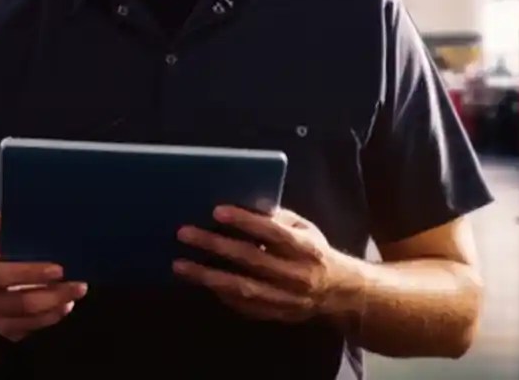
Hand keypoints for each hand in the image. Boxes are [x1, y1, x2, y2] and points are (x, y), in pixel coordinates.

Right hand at [0, 210, 87, 342]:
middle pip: (0, 276)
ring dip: (53, 297)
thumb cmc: (6, 259)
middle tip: (61, 270)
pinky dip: (51, 315)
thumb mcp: (4, 241)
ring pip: (21, 305)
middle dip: (32, 273)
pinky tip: (66, 303)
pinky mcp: (3, 327)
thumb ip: (16, 230)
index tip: (7, 219)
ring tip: (77, 287)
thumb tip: (40, 216)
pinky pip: (30, 325)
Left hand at [173, 206, 358, 323]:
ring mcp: (286, 299)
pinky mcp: (275, 315)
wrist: (339, 294)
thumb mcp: (304, 228)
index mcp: (306, 248)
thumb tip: (245, 203)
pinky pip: (243, 306)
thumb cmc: (313, 252)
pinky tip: (198, 281)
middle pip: (251, 259)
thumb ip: (277, 217)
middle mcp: (296, 275)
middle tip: (184, 233)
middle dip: (215, 246)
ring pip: (242, 288)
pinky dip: (219, 293)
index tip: (217, 211)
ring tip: (180, 265)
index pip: (273, 232)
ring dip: (208, 276)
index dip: (245, 221)